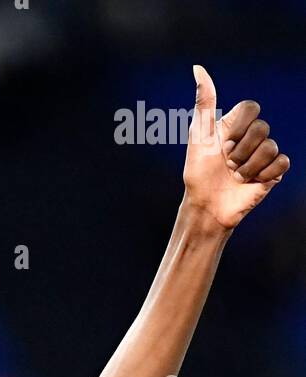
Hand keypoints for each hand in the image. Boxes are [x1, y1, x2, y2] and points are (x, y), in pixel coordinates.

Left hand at [183, 64, 289, 228]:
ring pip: (270, 147)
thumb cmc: (198, 172)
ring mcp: (262, 155)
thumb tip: (197, 67)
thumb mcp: (199, 134)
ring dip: (249, 166)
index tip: (222, 142)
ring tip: (236, 177)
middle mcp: (250, 138)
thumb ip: (204, 101)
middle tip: (227, 165)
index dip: (238, 125)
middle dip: (240, 150)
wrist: (206, 206)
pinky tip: (251, 183)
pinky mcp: (272, 173)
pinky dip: (264, 174)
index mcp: (235, 125)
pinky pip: (281, 162)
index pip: (251, 107)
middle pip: (262, 127)